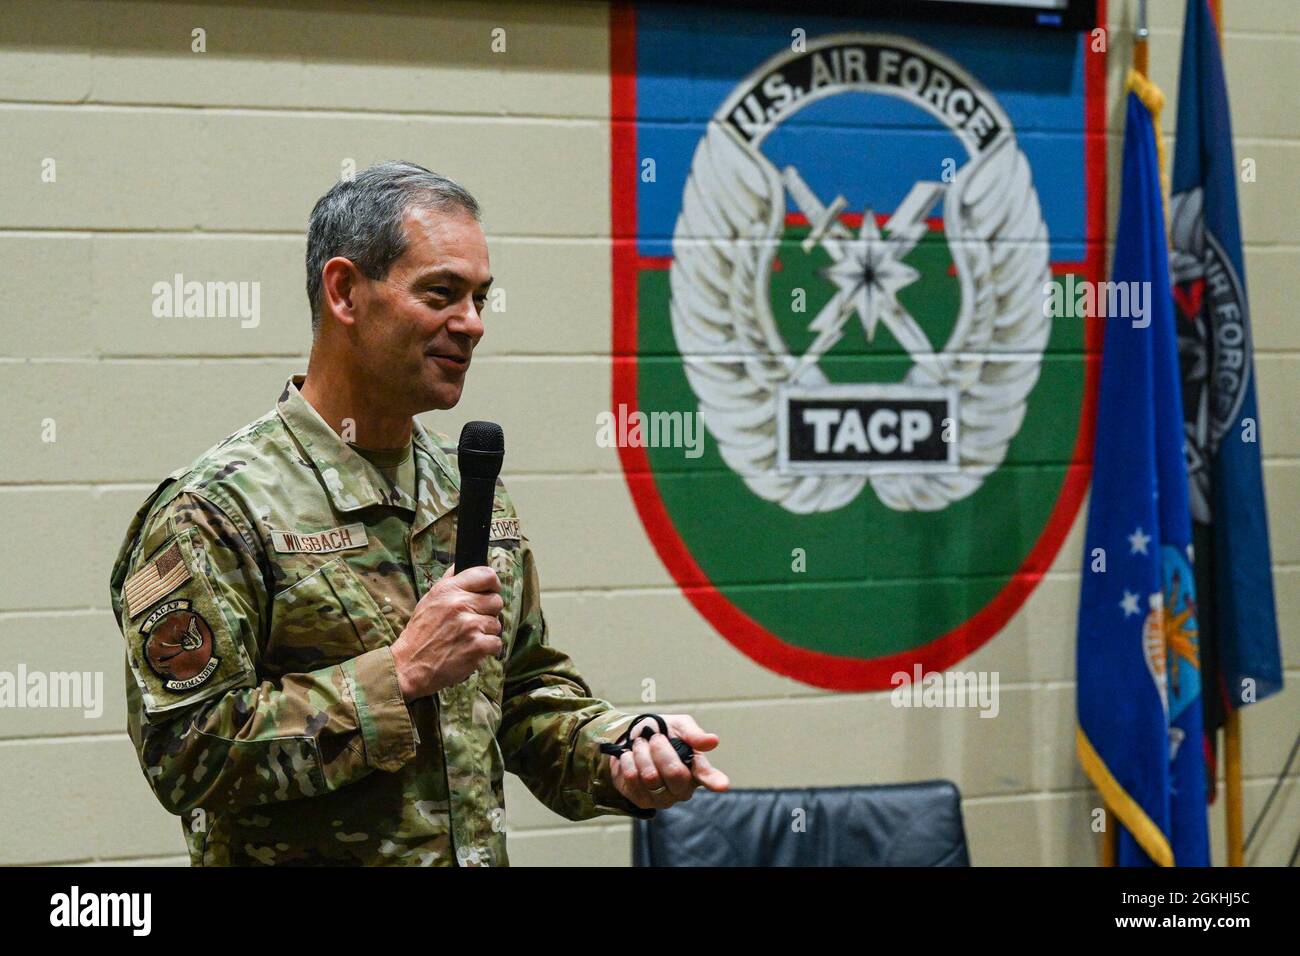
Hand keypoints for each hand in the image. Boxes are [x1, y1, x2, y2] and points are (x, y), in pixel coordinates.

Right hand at [390, 565, 502, 700]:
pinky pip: (496, 643)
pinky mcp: (477, 646)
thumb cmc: (420, 633)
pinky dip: (487, 649)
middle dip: (488, 612)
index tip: (490, 591)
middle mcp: (460, 604)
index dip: (493, 584)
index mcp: (449, 590)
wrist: (409, 666)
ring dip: (486, 632)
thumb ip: (449, 582)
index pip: (486, 574)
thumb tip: (461, 566)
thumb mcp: (429, 600)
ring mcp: (470, 625)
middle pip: (496, 600)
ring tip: (467, 638)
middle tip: (474, 621)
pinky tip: (471, 650)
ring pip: (496, 623)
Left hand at [609, 714, 728, 809]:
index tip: (722, 785)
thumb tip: (712, 741)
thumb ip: (693, 733)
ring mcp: (663, 798)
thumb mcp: (677, 725)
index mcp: (697, 769)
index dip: (715, 781)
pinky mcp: (642, 801)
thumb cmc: (660, 734)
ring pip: (651, 777)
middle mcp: (683, 789)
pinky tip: (631, 757)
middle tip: (655, 738)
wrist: (629, 741)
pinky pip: (633, 779)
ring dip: (642, 753)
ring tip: (641, 745)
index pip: (709, 777)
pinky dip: (629, 761)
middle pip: (675, 774)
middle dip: (661, 750)